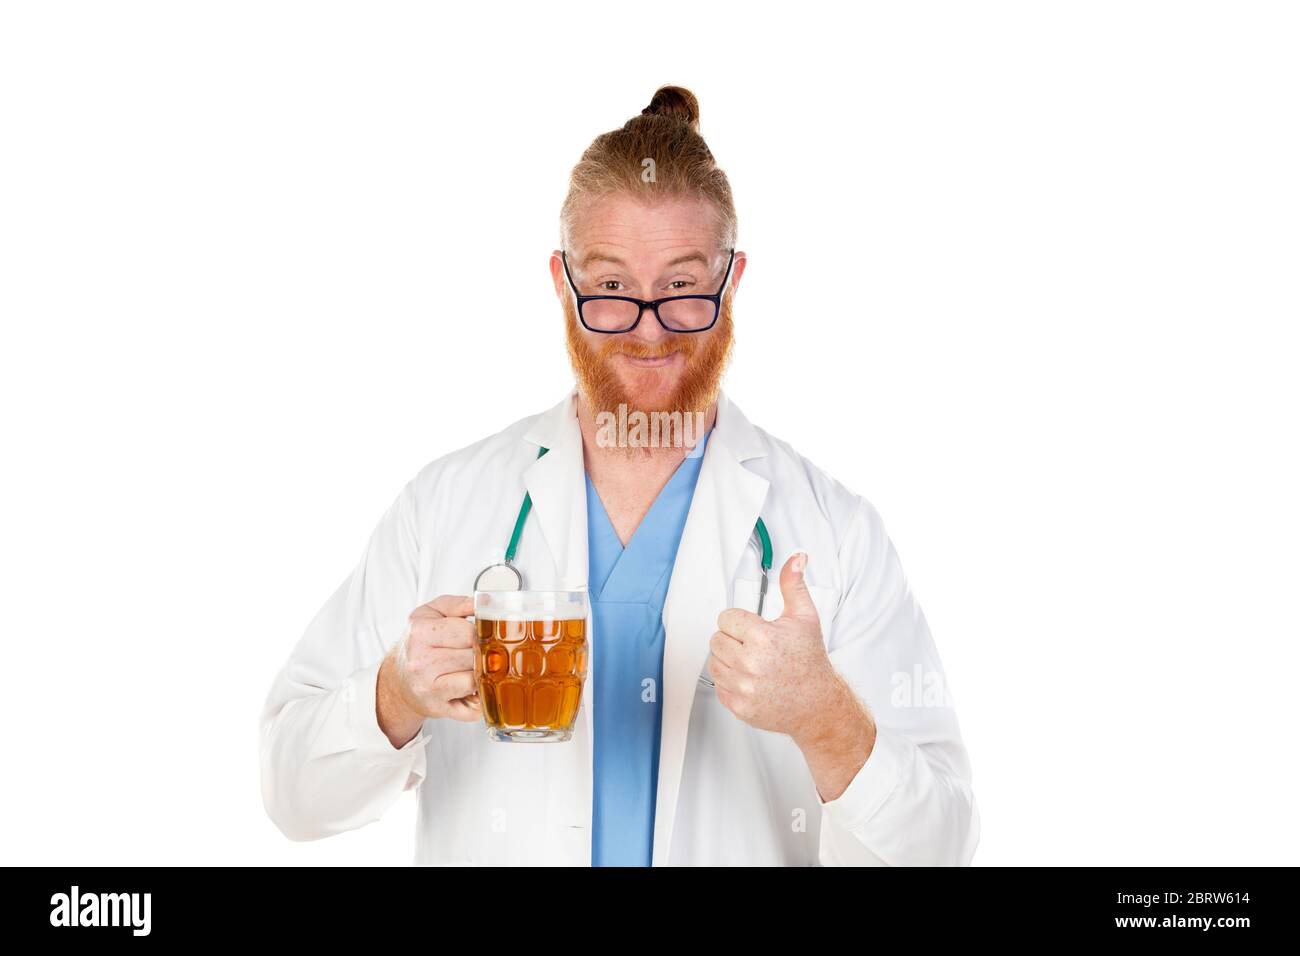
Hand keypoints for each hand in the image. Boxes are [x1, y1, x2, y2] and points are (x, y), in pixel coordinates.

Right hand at [384, 595, 481, 726]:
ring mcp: (429, 689)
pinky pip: (473, 708)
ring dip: (480, 675)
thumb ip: (457, 604)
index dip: (480, 633)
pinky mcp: (438, 708)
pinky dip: (479, 699)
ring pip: (474, 681)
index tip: (480, 634)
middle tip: (479, 652)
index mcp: (420, 634)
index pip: (468, 632)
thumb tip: (486, 602)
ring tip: (474, 668)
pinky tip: (473, 689)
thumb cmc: (417, 644)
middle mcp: (421, 663)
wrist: (397, 680)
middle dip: (482, 654)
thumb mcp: (430, 614)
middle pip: (473, 657)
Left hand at [709, 553, 843, 741]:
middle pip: (716, 639)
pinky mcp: (739, 706)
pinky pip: (718, 685)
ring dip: (728, 660)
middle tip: (754, 646)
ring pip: (714, 662)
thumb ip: (793, 585)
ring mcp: (743, 686)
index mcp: (762, 637)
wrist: (817, 703)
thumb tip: (796, 559)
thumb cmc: (810, 660)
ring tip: (751, 662)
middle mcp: (750, 663)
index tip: (753, 629)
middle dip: (733, 639)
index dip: (740, 622)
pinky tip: (749, 679)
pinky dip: (730, 682)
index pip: (725, 618)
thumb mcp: (805, 617)